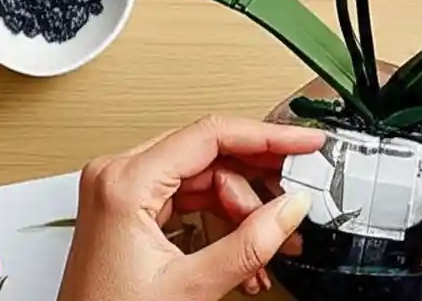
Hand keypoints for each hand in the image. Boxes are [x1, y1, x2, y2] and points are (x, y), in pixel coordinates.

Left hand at [57, 116, 324, 300]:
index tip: (303, 142)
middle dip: (255, 187)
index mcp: (125, 182)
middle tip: (293, 200)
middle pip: (209, 157)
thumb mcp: (190, 286)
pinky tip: (243, 248)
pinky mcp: (128, 209)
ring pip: (203, 179)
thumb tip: (290, 208)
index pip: (211, 136)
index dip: (267, 137)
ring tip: (266, 247)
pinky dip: (219, 220)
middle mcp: (118, 176)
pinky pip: (187, 198)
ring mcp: (121, 191)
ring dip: (241, 210)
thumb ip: (248, 244)